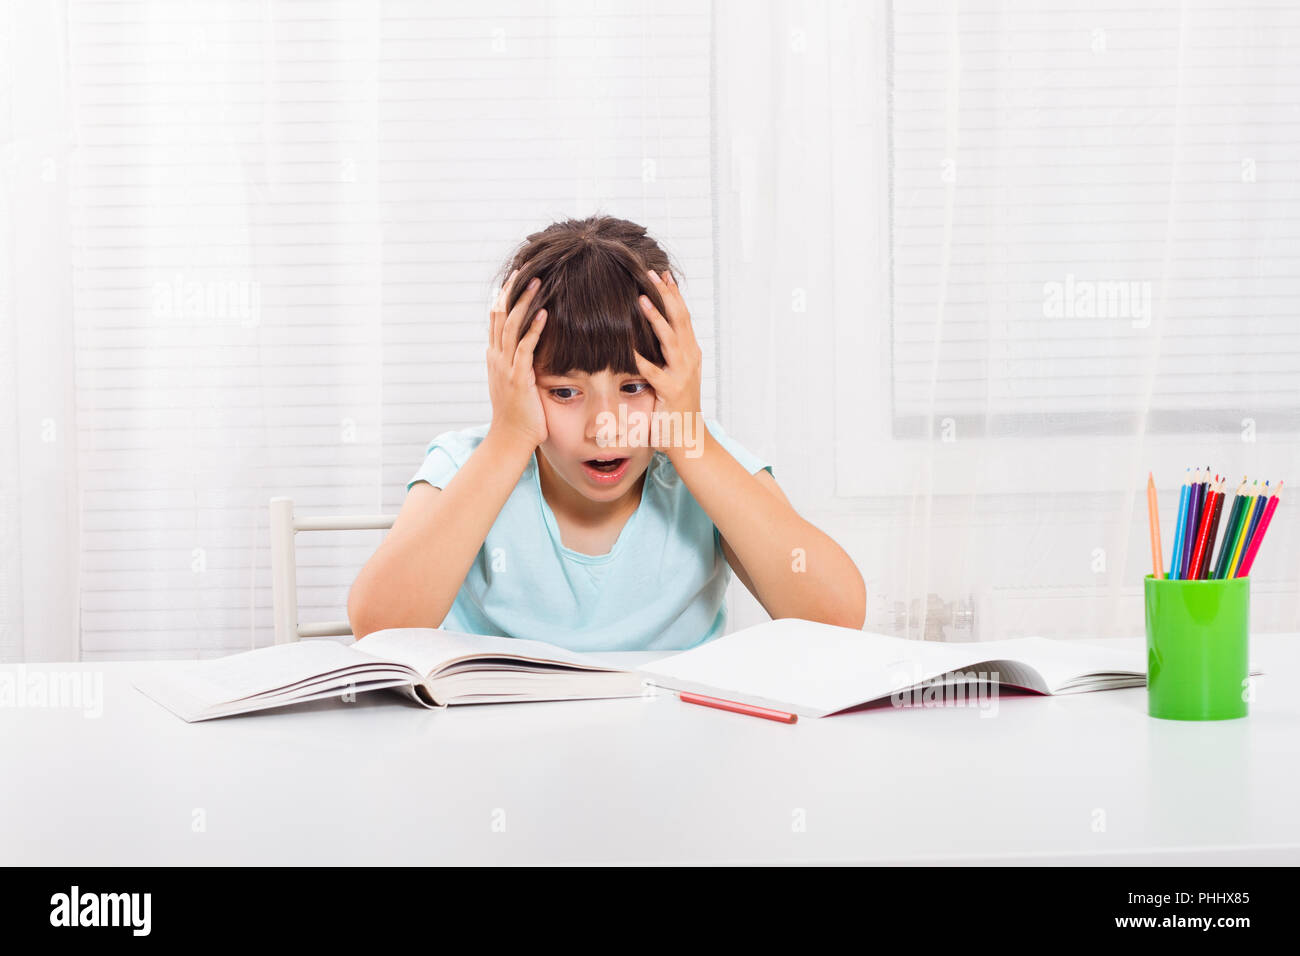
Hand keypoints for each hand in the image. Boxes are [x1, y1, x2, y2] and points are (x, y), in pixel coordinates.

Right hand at [486, 269, 547, 449]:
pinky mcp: (518, 378)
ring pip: (511, 326)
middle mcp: (496, 358)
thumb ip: (518, 364)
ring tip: (537, 282)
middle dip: (512, 291)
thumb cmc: (518, 414)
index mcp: (495, 357)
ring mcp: (505, 367)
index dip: (504, 296)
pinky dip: (534, 328)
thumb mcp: (513, 383)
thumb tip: (529, 351)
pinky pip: (525, 347)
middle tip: (524, 269)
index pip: (496, 319)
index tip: (514, 277)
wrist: (510, 438)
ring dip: (524, 302)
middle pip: (500, 315)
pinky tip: (544, 313)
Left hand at [632, 269, 702, 451]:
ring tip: (642, 298)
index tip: (663, 274)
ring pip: (670, 339)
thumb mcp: (674, 375)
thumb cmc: (678, 408)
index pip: (682, 317)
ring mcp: (682, 375)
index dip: (673, 295)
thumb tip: (651, 337)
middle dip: (666, 295)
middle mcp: (690, 359)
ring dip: (655, 317)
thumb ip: (666, 356)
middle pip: (679, 320)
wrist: (690, 438)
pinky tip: (629, 348)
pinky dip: (642, 359)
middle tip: (653, 273)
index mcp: (690, 353)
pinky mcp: (672, 391)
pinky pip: (654, 372)